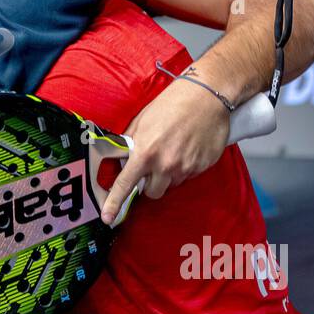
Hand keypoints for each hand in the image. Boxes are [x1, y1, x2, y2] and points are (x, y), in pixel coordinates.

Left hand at [101, 77, 229, 223]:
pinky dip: (186, 166)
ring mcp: (186, 167)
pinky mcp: (202, 167)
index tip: (107, 218)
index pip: (125, 185)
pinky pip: (188, 175)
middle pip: (152, 192)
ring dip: (169, 174)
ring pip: (171, 184)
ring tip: (174, 149)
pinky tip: (188, 147)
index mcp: (145, 152)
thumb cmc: (171, 103)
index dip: (114, 203)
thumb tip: (123, 159)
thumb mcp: (142, 120)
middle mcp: (165, 165)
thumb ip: (131, 143)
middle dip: (150, 182)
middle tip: (154, 165)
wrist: (206, 96)